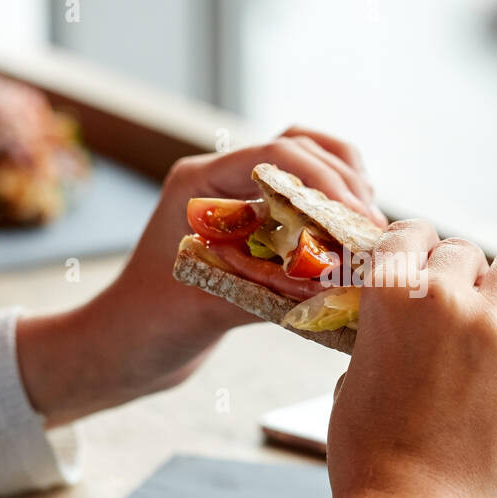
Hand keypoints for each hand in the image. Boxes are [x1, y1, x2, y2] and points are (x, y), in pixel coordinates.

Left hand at [17, 128, 384, 425]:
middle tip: (374, 230)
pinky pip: (304, 201)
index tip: (359, 220)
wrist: (122, 350)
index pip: (276, 156)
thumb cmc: (147, 329)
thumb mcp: (206, 308)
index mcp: (198, 184)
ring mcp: (238, 200)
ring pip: (307, 166)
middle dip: (344, 183)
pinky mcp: (254, 225)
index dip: (326, 182)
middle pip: (299, 148)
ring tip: (369, 232)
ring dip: (345, 190)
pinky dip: (335, 215)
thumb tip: (338, 281)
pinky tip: (352, 245)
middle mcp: (220, 181)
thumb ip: (267, 289)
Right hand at [325, 221, 496, 497]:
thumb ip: (380, 331)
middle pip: (463, 250)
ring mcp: (495, 324)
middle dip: (456, 272)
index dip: (414, 245)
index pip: (410, 233)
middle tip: (451, 303)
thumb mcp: (352, 373)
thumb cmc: (369, 450)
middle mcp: (446, 296)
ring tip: (490, 314)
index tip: (419, 258)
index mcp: (390, 293)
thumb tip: (398, 317)